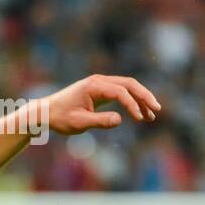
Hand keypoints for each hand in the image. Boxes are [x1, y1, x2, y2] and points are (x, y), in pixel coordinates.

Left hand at [42, 74, 160, 133]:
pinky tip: (140, 113)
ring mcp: (100, 84)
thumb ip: (100, 121)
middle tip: (157, 109)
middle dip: (144, 96)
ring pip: (127, 87)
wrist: (46, 112)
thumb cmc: (60, 118)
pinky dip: (132, 101)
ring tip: (152, 115)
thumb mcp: (79, 123)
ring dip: (141, 99)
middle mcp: (99, 81)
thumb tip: (120, 120)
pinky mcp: (101, 91)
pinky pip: (121, 92)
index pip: (120, 91)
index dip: (132, 104)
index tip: (139, 119)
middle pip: (129, 83)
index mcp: (94, 86)